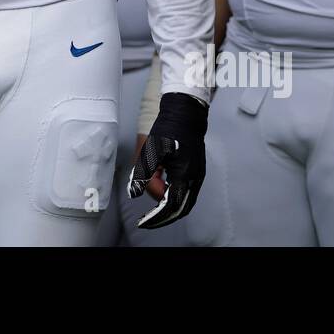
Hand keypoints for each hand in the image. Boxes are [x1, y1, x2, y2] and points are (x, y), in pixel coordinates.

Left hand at [129, 92, 207, 229]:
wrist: (186, 112)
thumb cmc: (169, 128)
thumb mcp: (152, 150)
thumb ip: (145, 173)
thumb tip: (135, 193)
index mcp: (185, 175)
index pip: (171, 206)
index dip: (156, 217)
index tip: (143, 221)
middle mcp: (194, 179)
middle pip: (181, 209)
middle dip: (163, 217)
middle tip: (147, 221)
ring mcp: (197, 175)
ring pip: (185, 201)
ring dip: (168, 207)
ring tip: (151, 208)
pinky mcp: (196, 171)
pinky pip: (186, 192)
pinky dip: (173, 197)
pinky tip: (161, 191)